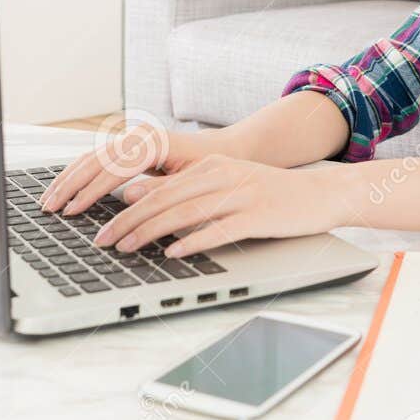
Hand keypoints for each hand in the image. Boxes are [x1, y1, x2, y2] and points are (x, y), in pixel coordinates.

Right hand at [41, 125, 229, 215]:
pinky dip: (77, 173)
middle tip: (49, 208)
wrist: (223, 150)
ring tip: (48, 200)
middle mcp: (139, 136)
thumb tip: (127, 197)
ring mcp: (132, 138)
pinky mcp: (128, 145)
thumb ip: (162, 190)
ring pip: (91, 157)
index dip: (91, 192)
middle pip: (95, 159)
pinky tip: (63, 187)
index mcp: (155, 143)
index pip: (114, 168)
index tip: (73, 211)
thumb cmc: (212, 169)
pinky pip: (97, 158)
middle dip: (70, 185)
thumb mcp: (194, 183)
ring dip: (68, 179)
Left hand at [92, 155, 348, 257]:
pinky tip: (174, 253)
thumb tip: (131, 194)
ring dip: (151, 231)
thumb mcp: (221, 184)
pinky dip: (194, 241)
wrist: (320, 194)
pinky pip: (220, 228)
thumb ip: (181, 189)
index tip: (100, 228)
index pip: (157, 188)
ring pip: (186, 212)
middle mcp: (221, 175)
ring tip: (126, 248)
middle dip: (128, 221)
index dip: (125, 209)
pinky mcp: (257, 214)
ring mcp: (240, 194)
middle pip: (165, 199)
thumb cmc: (268, 194)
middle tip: (102, 241)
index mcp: (209, 166)